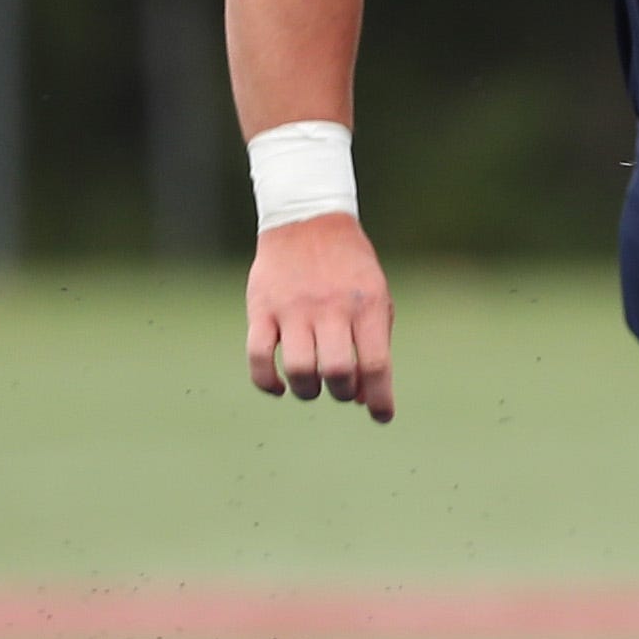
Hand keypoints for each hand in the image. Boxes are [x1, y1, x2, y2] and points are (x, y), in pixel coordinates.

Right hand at [245, 210, 396, 420]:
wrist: (307, 221)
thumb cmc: (349, 269)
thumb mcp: (375, 297)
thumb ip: (374, 345)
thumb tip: (365, 399)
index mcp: (366, 306)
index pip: (375, 364)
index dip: (380, 398)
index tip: (381, 417)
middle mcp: (331, 309)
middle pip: (336, 372)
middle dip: (341, 392)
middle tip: (340, 388)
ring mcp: (293, 309)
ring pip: (298, 369)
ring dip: (307, 390)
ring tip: (312, 385)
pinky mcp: (261, 309)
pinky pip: (257, 357)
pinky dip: (266, 382)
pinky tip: (278, 386)